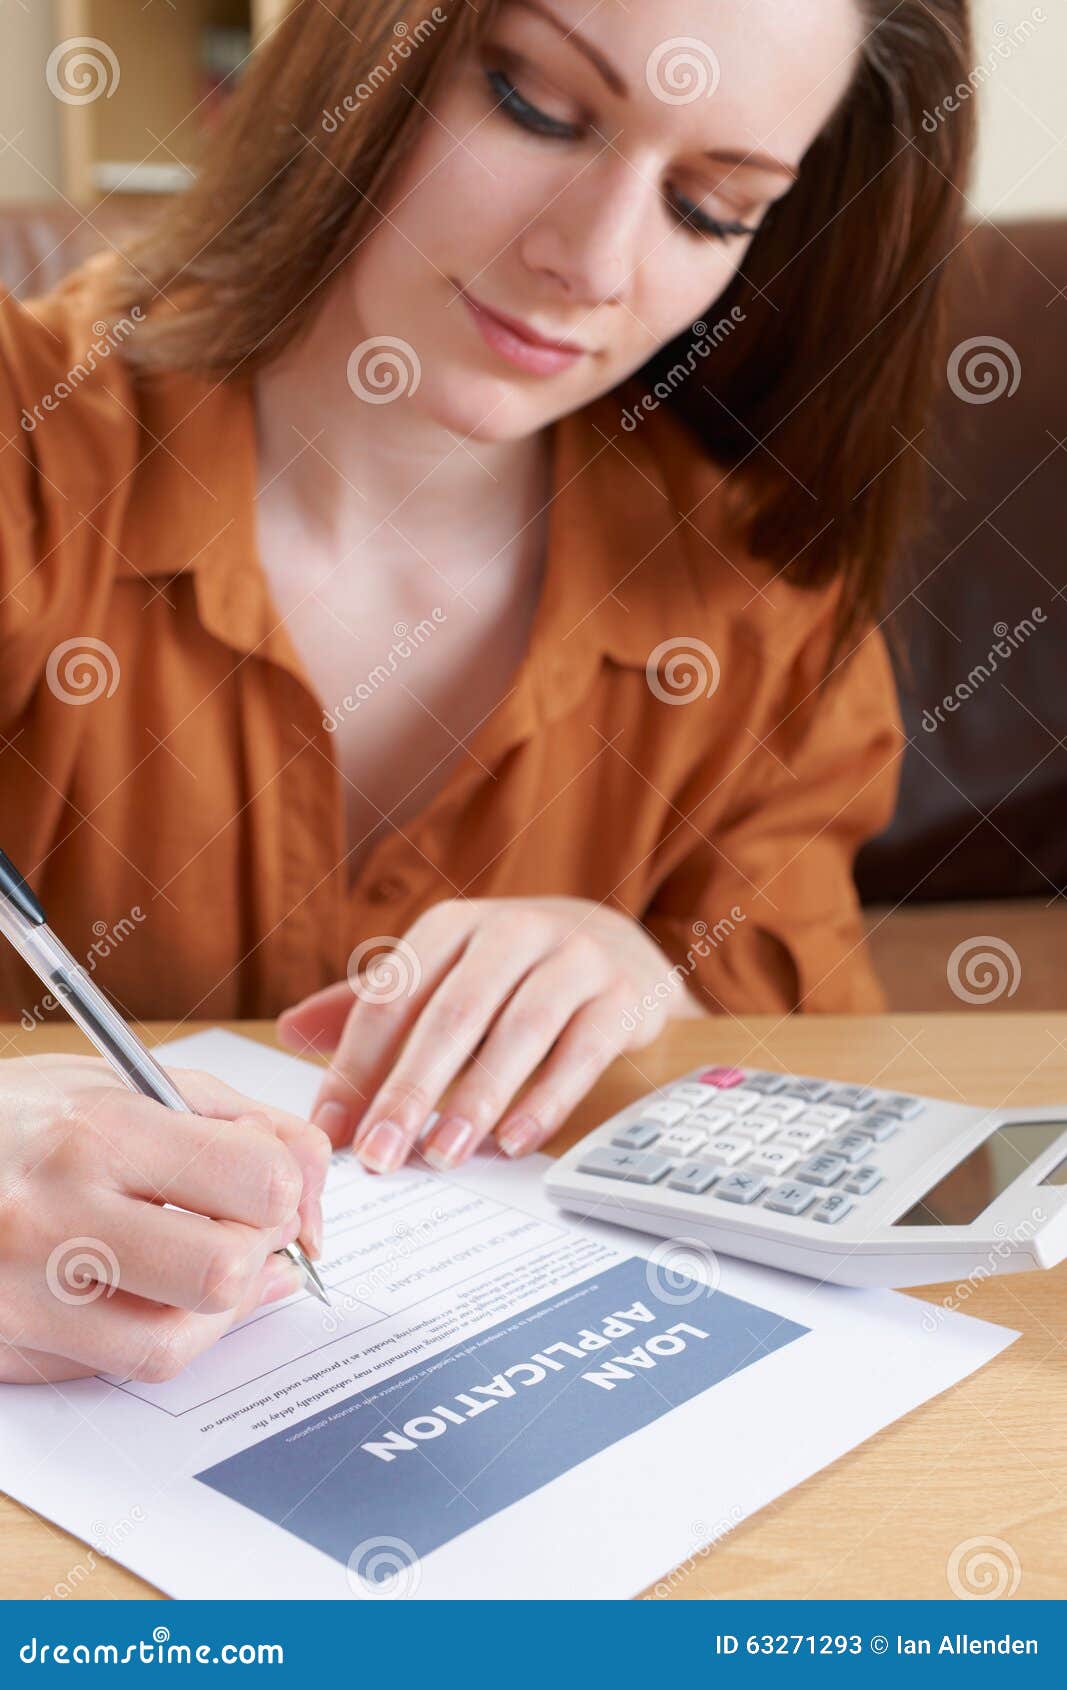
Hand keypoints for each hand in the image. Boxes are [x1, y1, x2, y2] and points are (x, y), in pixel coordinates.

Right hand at [0, 1055, 330, 1384]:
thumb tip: (310, 1183)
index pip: (256, 1180)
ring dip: (213, 1312)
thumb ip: (231, 1119)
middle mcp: (58, 1216)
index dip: (286, 1189)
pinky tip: (159, 1298)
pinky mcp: (12, 1343)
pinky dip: (161, 1339)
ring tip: (200, 1264)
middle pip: (223, 1273)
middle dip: (255, 1253)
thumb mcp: (121, 1080)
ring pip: (175, 1343)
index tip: (273, 1187)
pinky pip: (120, 1370)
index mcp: (98, 1132)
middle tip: (243, 1231)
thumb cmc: (18, 1116)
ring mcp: (26, 1292)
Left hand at [277, 896, 705, 1173]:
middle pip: (452, 1014)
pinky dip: (546, 1100)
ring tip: (444, 1155)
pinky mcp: (620, 996)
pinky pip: (582, 1051)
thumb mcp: (439, 973)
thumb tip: (288, 1030)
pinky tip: (513, 1142)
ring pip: (519, 1031)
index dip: (356, 1065)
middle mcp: (511, 932)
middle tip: (379, 1156)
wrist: (617, 944)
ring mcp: (573, 960)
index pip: (393, 995)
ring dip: (477, 1098)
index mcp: (452, 925)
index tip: (332, 1131)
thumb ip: (369, 1004)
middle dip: (410, 1090)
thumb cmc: (509, 971)